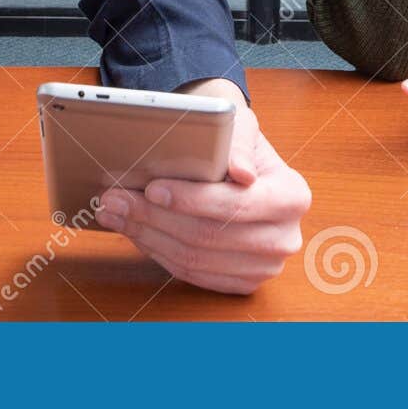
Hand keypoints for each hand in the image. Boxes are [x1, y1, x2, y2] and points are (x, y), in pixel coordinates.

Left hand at [94, 80, 311, 293]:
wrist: (238, 164)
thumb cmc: (236, 142)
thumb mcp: (241, 126)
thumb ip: (239, 142)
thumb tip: (240, 170)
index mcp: (292, 196)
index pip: (236, 205)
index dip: (191, 199)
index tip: (152, 188)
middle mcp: (285, 238)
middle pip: (209, 237)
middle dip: (155, 217)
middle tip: (115, 199)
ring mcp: (265, 267)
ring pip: (194, 260)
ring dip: (148, 236)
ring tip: (115, 213)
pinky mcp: (241, 282)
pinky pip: (191, 275)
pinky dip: (158, 253)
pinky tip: (136, 231)